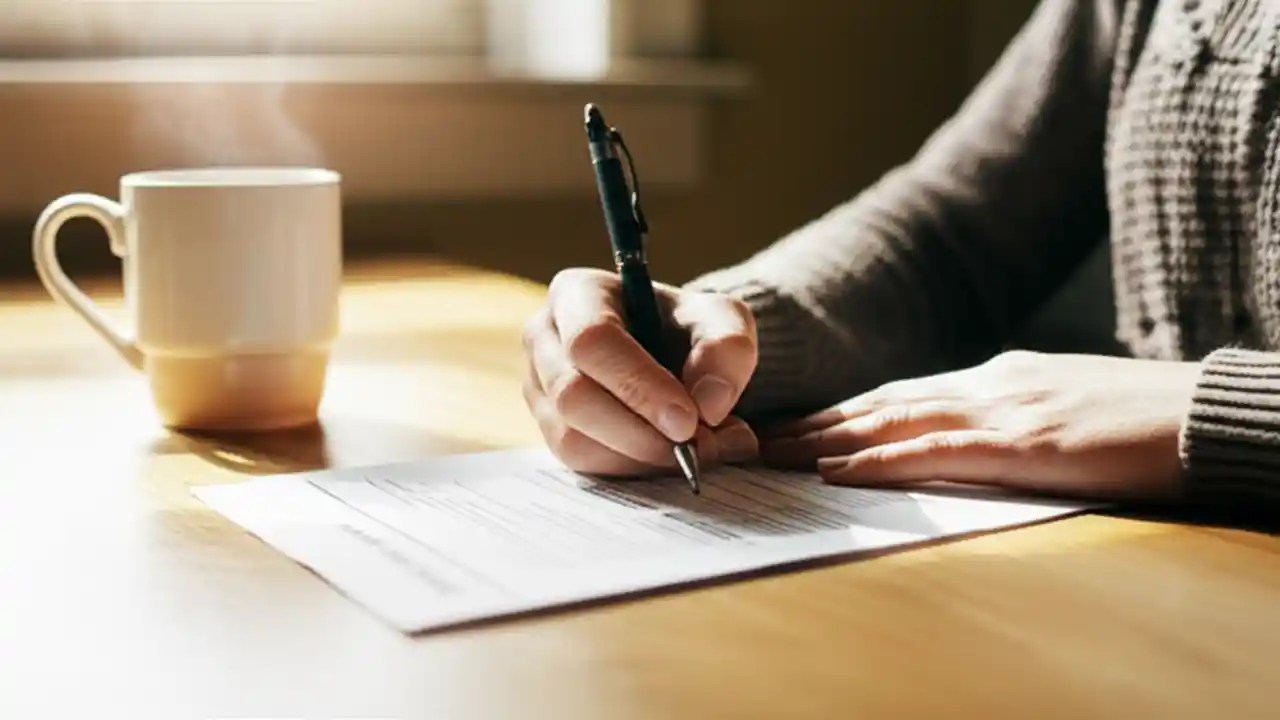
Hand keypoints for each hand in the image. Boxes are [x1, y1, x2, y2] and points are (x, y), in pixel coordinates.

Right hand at [522, 268, 758, 475]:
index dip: (637, 385)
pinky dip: (633, 470)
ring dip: (639, 458)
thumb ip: (726, 350)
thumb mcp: (723, 320)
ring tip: (696, 450)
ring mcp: (539, 388)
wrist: (674, 353)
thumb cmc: (690, 328)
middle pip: (572, 396)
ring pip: (572, 440)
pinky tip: (670, 456)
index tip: (687, 420)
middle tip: (697, 446)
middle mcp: (544, 338)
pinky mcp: (549, 429)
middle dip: (638, 432)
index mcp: (577, 294)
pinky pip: (582, 465)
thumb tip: (708, 405)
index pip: (591, 341)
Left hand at [761, 351, 1201, 499]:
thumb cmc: (1142, 416)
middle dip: (820, 421)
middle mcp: (988, 385)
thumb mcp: (1062, 403)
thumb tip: (969, 430)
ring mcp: (1002, 411)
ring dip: (829, 439)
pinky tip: (838, 472)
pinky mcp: (1022, 445)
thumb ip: (1012, 410)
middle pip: (883, 401)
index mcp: (998, 376)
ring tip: (778, 454)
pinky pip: (934, 452)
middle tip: (764, 437)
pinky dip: (878, 460)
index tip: (800, 422)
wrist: (1203, 412)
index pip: (902, 392)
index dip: (845, 408)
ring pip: (893, 420)